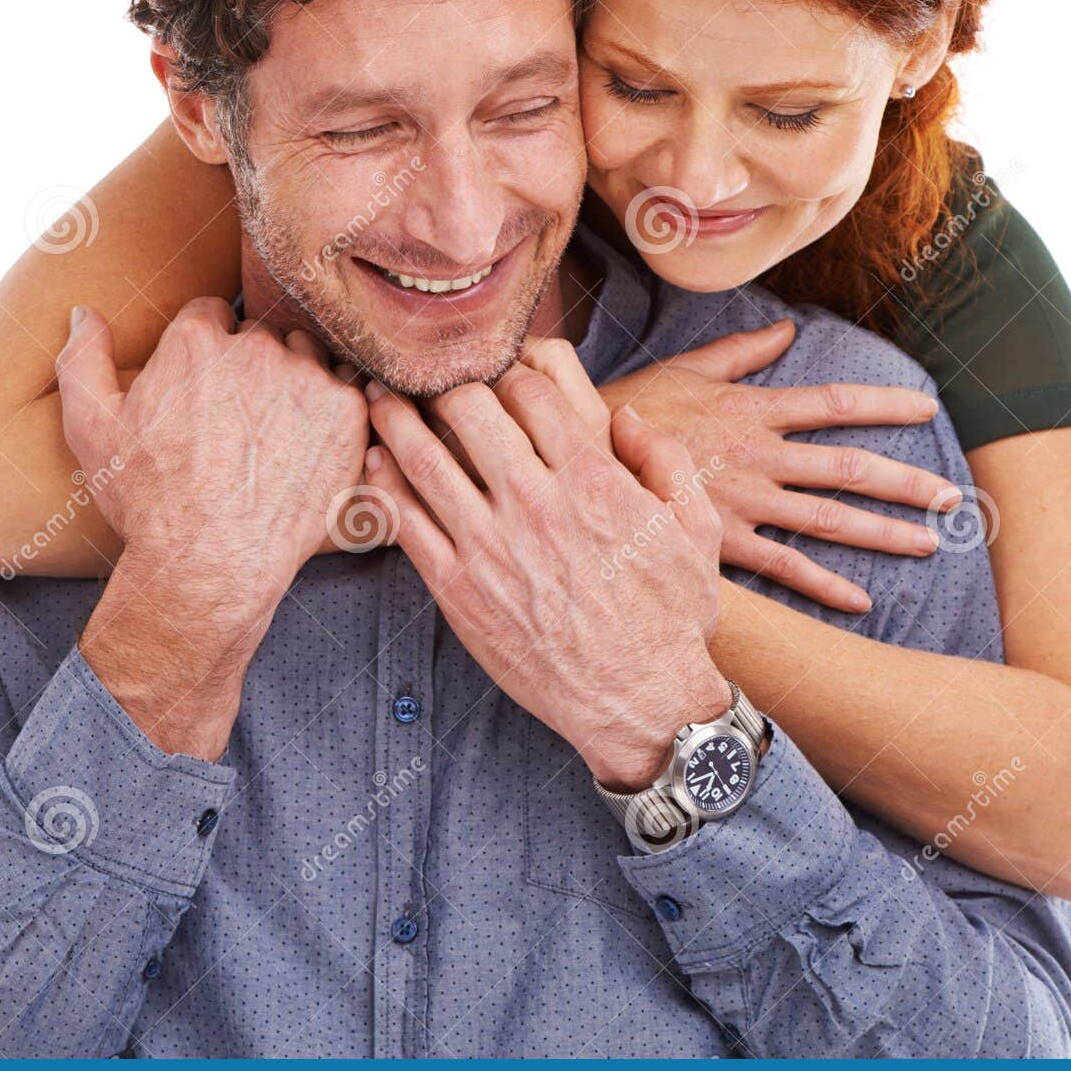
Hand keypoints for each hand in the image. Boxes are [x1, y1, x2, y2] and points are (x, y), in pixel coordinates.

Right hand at [57, 300, 368, 755]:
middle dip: (251, 368)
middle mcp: (255, 347)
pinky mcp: (346, 410)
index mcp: (195, 341)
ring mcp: (306, 376)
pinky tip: (309, 447)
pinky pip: (346, 390)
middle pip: (261, 336)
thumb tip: (83, 312)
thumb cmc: (148, 502)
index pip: (210, 314)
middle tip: (240, 423)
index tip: (206, 389)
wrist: (211, 564)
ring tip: (274, 438)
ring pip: (306, 357)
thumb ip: (81, 361)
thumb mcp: (92, 432)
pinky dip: (332, 412)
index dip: (207, 351)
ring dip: (296, 384)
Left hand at [364, 340, 728, 790]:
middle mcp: (535, 504)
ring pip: (424, 459)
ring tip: (378, 396)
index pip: (531, 391)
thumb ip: (664, 461)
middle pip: (468, 410)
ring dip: (395, 418)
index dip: (510, 369)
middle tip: (427, 371)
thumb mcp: (695, 528)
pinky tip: (374, 464)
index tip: (497, 368)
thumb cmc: (672, 615)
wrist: (641, 703)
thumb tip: (624, 417)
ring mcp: (491, 548)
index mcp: (593, 480)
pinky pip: (405, 524)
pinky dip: (383, 486)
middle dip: (445, 380)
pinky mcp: (458, 591)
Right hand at [597, 320, 961, 612]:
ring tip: (926, 543)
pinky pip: (782, 567)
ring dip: (882, 533)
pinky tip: (859, 600)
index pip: (834, 404)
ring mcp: (743, 502)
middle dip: (905, 482)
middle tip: (950, 498)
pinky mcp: (721, 540)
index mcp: (753, 409)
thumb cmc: (629, 409)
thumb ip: (743, 352)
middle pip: (848, 468)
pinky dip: (823, 585)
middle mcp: (759, 456)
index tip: (928, 410)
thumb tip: (788, 331)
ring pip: (827, 519)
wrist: (578, 456)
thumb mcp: (686, 368)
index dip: (885, 406)